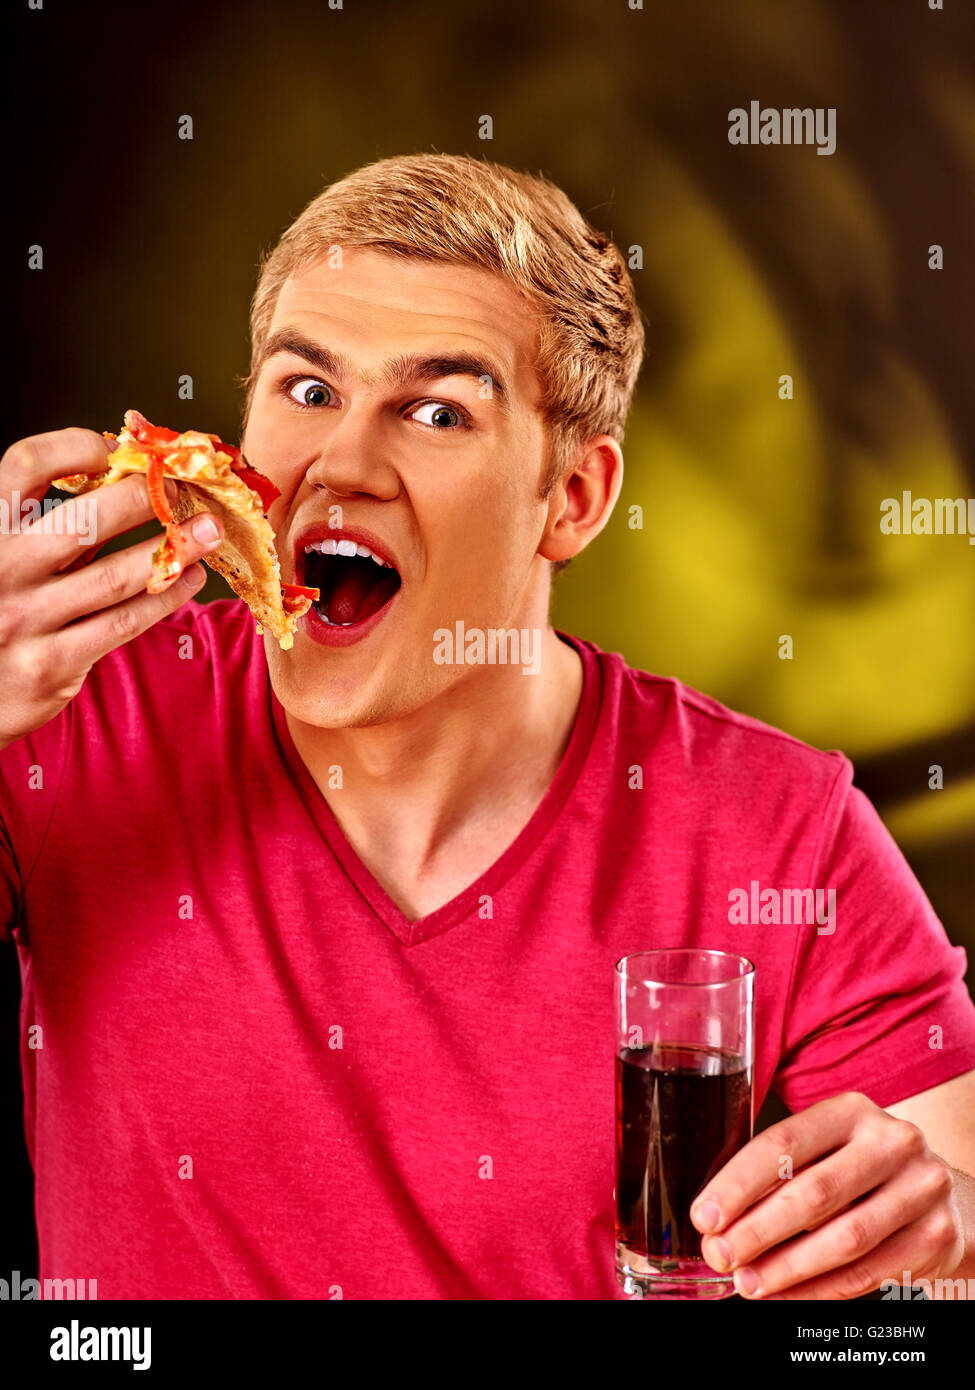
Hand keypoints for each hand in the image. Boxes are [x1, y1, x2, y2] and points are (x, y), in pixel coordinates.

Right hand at [0, 427, 222, 749]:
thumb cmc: (0, 613)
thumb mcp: (10, 558)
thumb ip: (54, 526)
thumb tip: (128, 480)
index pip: (26, 465)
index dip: (78, 448)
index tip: (120, 451)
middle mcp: (1, 568)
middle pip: (84, 517)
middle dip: (146, 498)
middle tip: (184, 492)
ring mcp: (25, 618)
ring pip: (116, 575)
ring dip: (174, 549)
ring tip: (207, 534)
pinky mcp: (51, 664)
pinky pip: (123, 622)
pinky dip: (164, 598)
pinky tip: (189, 582)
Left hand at [690, 1090, 963, 1298]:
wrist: (945, 1195)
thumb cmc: (864, 1169)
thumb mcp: (828, 1150)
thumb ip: (781, 1174)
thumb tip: (718, 1220)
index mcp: (850, 1111)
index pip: (783, 1143)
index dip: (738, 1183)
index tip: (705, 1217)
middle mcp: (891, 1142)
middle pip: (813, 1193)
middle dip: (758, 1231)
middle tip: (721, 1256)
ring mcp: (921, 1188)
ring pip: (844, 1239)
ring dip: (787, 1267)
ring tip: (748, 1282)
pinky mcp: (938, 1236)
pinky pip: (869, 1272)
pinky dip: (821, 1289)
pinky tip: (788, 1294)